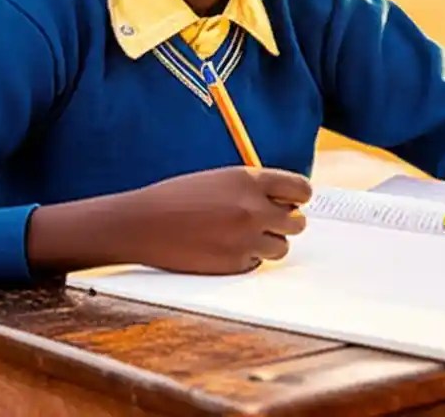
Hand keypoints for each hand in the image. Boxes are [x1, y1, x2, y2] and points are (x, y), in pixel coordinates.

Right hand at [124, 167, 311, 274]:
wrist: (143, 223)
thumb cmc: (177, 198)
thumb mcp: (220, 179)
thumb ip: (253, 187)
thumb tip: (284, 200)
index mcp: (250, 180)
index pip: (301, 189)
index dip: (298, 197)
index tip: (292, 201)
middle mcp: (253, 209)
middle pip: (297, 222)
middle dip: (285, 222)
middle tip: (268, 221)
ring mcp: (246, 239)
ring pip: (282, 247)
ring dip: (268, 243)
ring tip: (243, 236)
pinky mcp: (235, 264)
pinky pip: (257, 263)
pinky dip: (248, 258)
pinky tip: (224, 247)